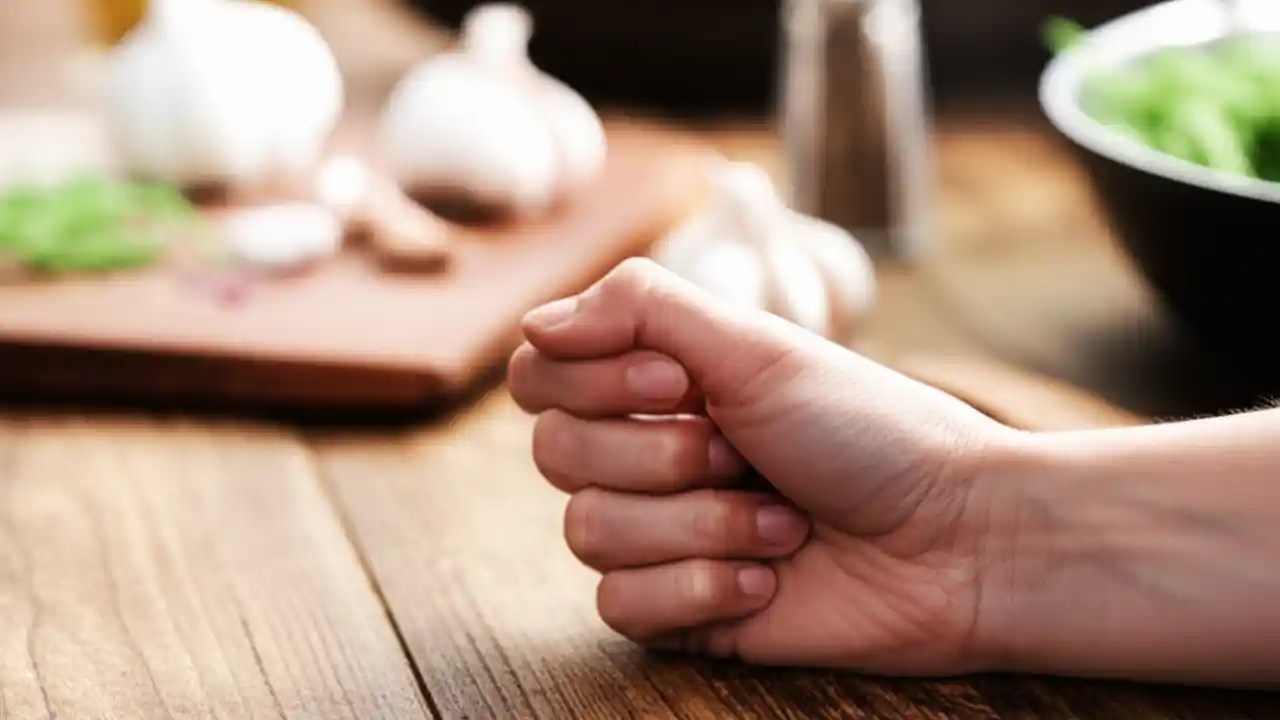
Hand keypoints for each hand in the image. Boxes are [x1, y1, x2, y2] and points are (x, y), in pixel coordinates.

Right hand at [510, 259, 1022, 673]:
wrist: (954, 541)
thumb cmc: (868, 431)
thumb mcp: (757, 344)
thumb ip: (641, 309)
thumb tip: (534, 322)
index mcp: (659, 382)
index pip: (542, 374)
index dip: (590, 382)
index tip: (679, 383)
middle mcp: (648, 453)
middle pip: (554, 453)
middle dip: (659, 456)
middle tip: (743, 453)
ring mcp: (661, 532)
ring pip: (587, 531)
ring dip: (699, 525)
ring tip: (781, 523)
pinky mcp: (679, 606)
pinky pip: (619, 604)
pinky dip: (698, 588)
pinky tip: (767, 580)